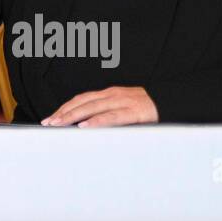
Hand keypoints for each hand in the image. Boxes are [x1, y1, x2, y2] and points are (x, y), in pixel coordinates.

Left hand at [41, 86, 158, 126]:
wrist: (172, 102)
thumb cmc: (147, 109)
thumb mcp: (124, 108)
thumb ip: (107, 114)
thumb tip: (86, 127)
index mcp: (109, 94)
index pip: (81, 99)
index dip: (65, 108)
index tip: (51, 118)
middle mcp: (113, 95)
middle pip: (82, 102)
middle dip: (63, 112)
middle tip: (49, 123)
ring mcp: (123, 101)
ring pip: (93, 107)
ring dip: (74, 116)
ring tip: (60, 124)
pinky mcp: (134, 111)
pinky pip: (113, 116)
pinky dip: (97, 121)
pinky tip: (85, 126)